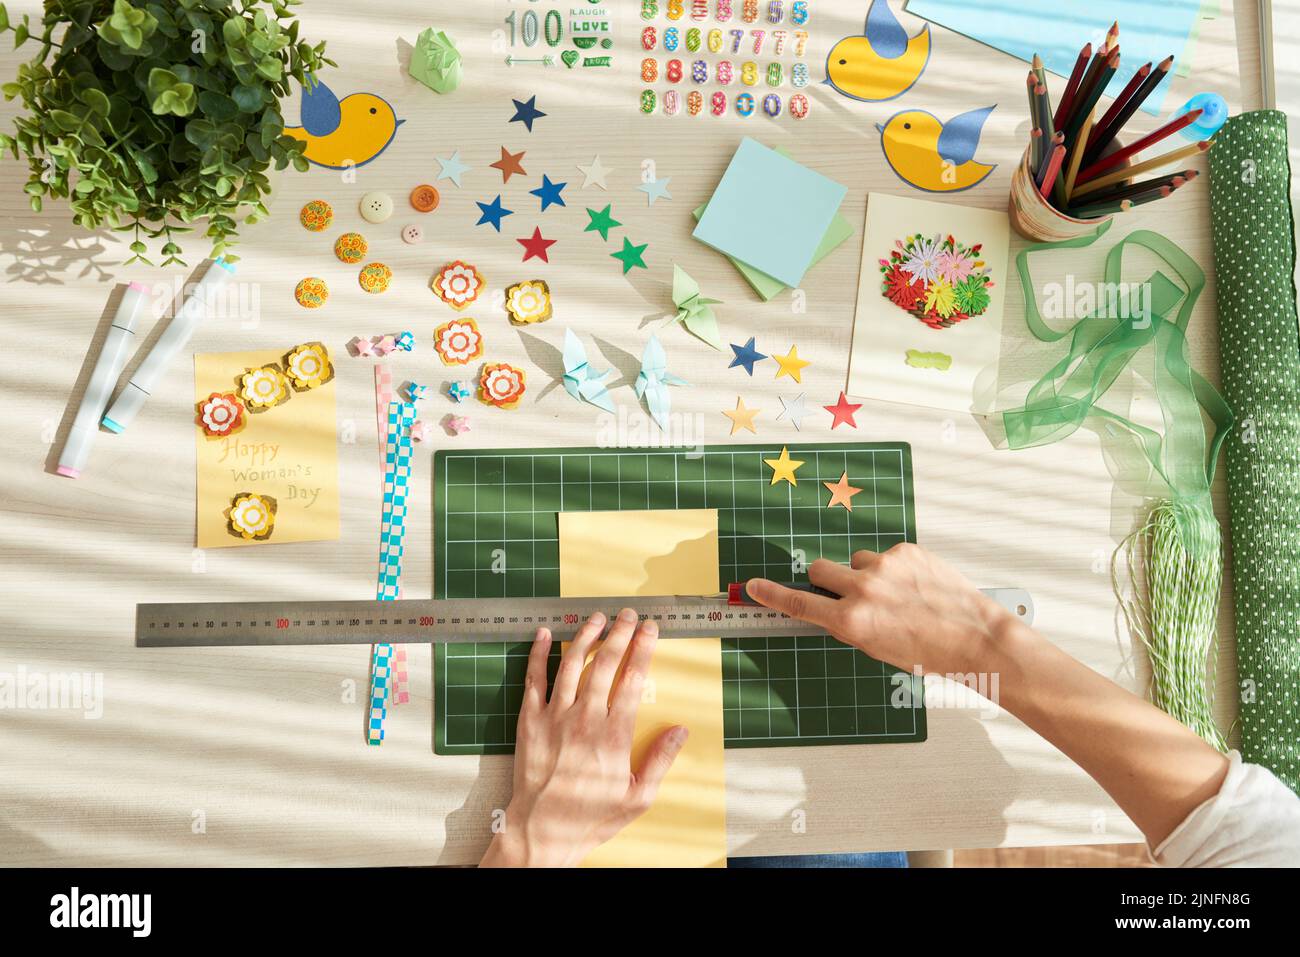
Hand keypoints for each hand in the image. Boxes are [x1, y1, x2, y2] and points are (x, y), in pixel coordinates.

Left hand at [479, 609, 688, 866]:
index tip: (650, 629)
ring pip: (571, 664)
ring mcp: (554, 717)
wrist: (542, 831)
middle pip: (605, 664)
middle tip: (628, 614)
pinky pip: (533, 679)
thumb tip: (681, 730)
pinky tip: (542, 634)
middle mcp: (584, 719)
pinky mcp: (529, 721)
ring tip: (597, 618)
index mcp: (613, 735)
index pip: (633, 680)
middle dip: (619, 634)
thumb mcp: (637, 797)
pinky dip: (537, 654)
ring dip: (585, 636)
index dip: (643, 649)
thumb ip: (661, 761)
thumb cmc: (590, 817)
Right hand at [745, 544, 1018, 674]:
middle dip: (827, 579)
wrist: (975, 637)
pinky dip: (894, 568)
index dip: (772, 594)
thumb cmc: (929, 652)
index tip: (754, 585)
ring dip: (867, 574)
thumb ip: (847, 625)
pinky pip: (886, 555)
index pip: (799, 604)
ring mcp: (885, 566)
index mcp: (852, 621)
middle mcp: (863, 590)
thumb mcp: (877, 649)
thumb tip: (830, 609)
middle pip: (820, 569)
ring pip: (856, 560)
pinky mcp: (906, 551)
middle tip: (845, 591)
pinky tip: (915, 586)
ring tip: (897, 595)